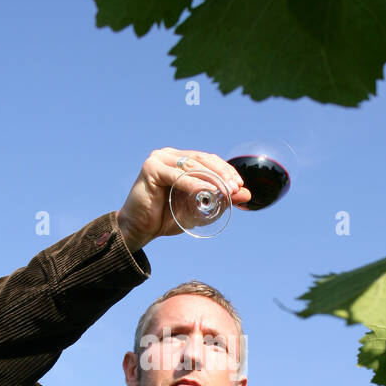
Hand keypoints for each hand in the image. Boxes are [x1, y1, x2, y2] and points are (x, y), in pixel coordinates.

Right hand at [116, 148, 250, 250]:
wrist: (139, 230)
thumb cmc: (166, 218)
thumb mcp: (199, 208)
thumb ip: (220, 199)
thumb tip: (247, 195)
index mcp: (180, 161)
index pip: (208, 160)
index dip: (226, 170)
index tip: (240, 185)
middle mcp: (169, 156)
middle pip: (203, 159)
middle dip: (222, 173)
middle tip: (236, 188)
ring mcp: (159, 159)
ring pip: (192, 166)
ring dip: (212, 178)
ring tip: (226, 191)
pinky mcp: (151, 168)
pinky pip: (178, 176)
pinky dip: (194, 183)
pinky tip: (208, 190)